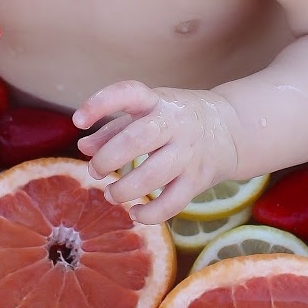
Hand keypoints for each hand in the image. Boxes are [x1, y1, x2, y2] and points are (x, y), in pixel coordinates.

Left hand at [73, 81, 240, 224]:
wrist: (230, 129)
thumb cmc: (175, 120)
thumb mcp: (145, 113)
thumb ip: (112, 128)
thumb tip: (83, 148)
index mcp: (157, 102)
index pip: (128, 93)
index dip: (99, 105)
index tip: (77, 121)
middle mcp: (175, 124)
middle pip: (138, 139)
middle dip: (108, 159)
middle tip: (96, 172)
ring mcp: (189, 152)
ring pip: (154, 175)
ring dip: (125, 190)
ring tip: (112, 194)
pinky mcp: (198, 180)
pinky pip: (173, 203)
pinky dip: (150, 214)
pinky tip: (135, 213)